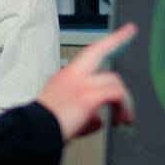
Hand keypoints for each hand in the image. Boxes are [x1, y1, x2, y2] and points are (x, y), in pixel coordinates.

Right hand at [37, 24, 137, 141]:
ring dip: (125, 101)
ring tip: (125, 118)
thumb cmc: (43, 128)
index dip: (105, 42)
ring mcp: (80, 84)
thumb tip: (98, 120)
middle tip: (131, 30)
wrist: (32, 134)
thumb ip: (84, 115)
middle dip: (117, 39)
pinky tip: (121, 120)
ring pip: (113, 80)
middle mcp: (71, 76)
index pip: (87, 55)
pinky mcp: (88, 97)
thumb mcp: (64, 116)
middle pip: (99, 50)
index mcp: (64, 78)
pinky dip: (123, 107)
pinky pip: (115, 95)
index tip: (118, 33)